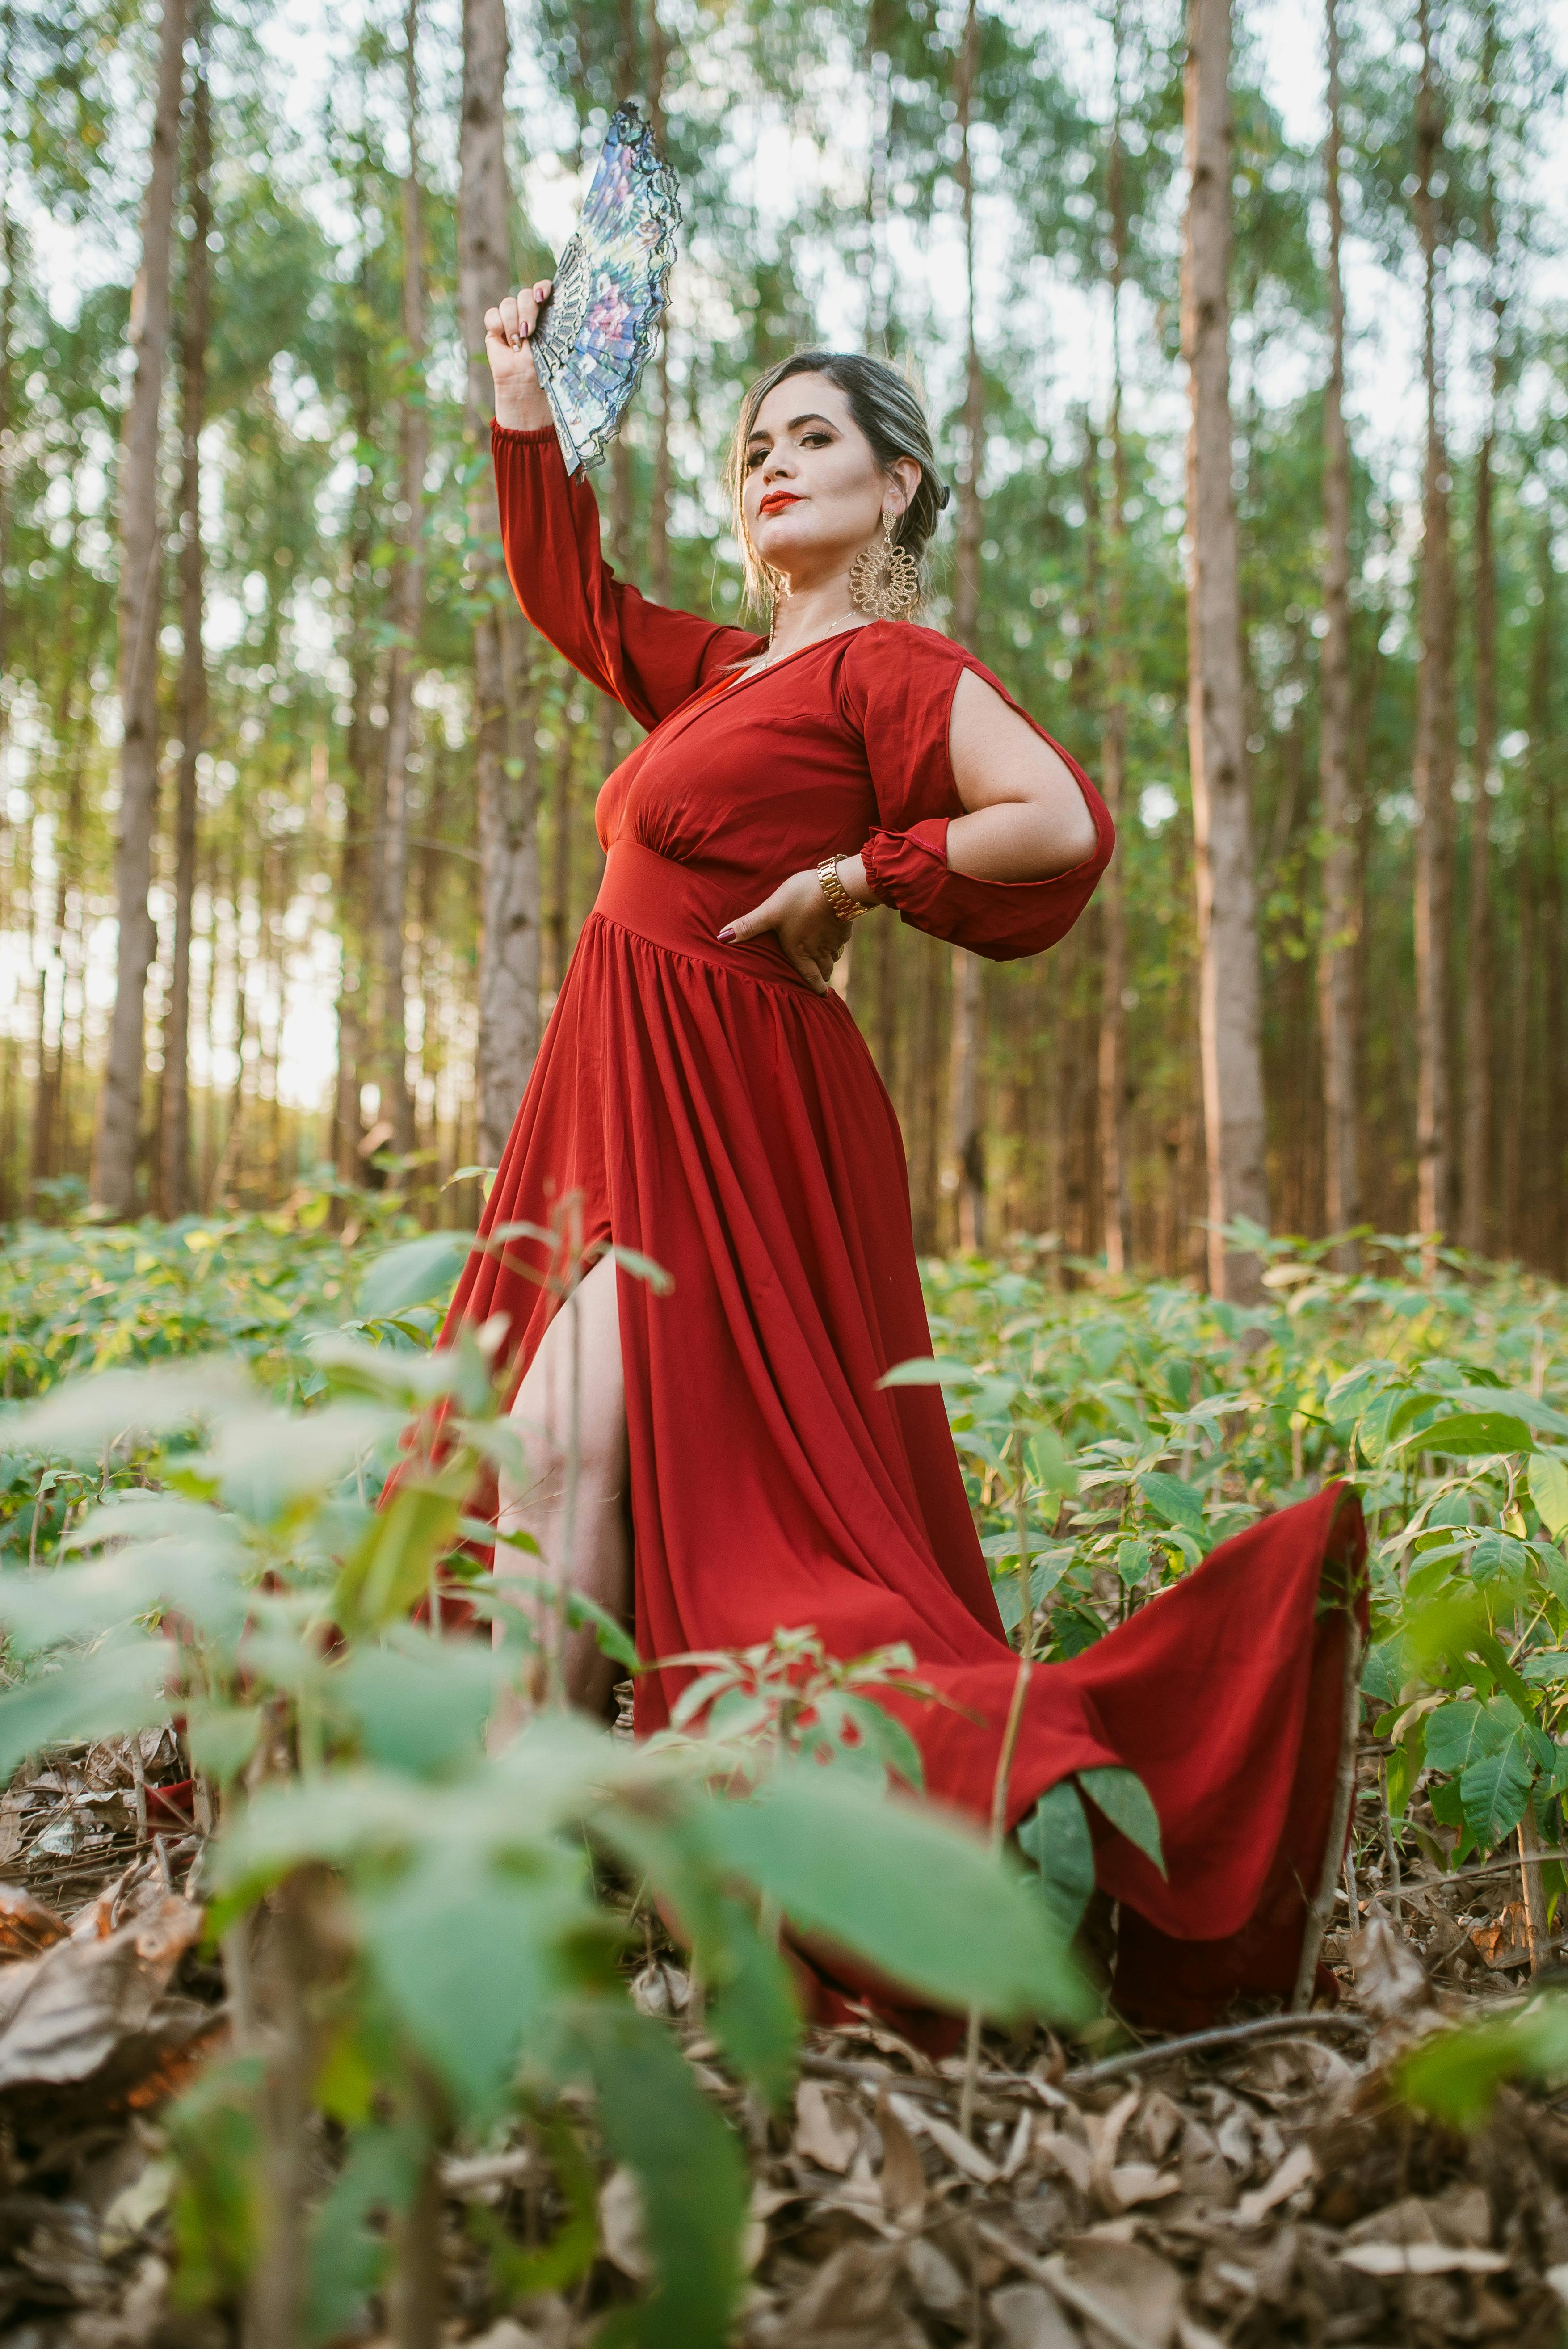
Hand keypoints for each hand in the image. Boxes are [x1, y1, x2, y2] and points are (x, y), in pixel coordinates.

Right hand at [483, 279, 554, 431]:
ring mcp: (511, 320)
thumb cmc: (543, 369)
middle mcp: (528, 313)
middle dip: (527, 311)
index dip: (541, 288)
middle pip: (525, 294)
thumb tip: (549, 303)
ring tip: (517, 345)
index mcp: (546, 315)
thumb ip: (549, 321)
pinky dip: (497, 326)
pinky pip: (492, 314)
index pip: (544, 289)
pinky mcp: (495, 328)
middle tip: (528, 332)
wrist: (523, 387)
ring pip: (508, 303)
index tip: (542, 297)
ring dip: (512, 323)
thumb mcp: (550, 344)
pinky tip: (504, 342)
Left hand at [718, 869, 850, 995]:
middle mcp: (819, 951)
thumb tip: (721, 938)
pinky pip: (841, 940)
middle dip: (822, 976)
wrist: (835, 887)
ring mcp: (835, 940)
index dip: (816, 988)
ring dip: (830, 960)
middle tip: (821, 981)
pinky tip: (834, 934)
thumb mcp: (770, 912)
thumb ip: (748, 926)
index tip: (821, 996)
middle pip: (824, 970)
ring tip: (827, 961)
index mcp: (800, 953)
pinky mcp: (845, 926)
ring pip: (834, 956)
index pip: (810, 978)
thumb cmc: (799, 901)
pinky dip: (837, 942)